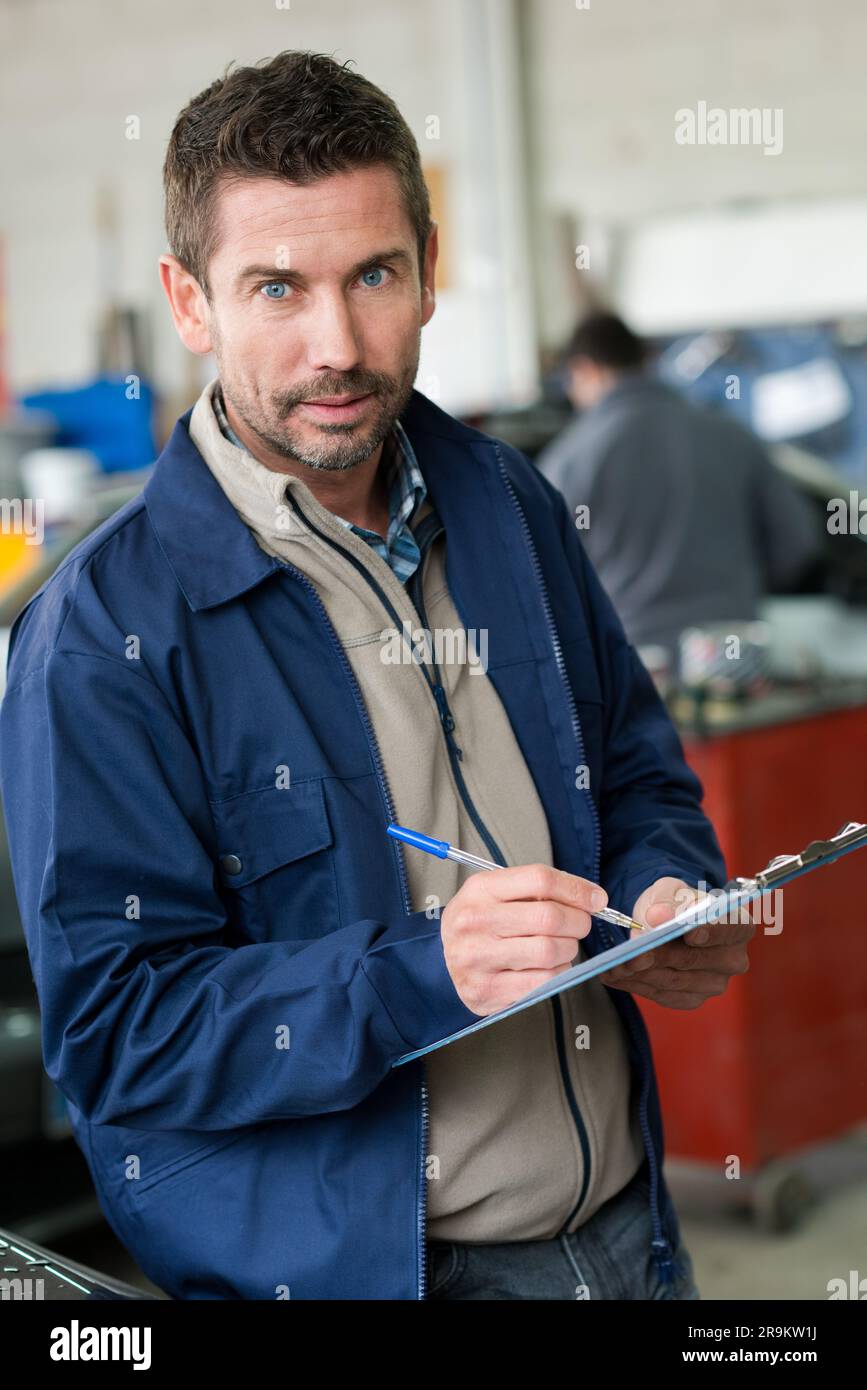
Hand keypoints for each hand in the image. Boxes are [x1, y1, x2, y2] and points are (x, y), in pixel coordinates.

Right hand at [441, 863, 605, 1015]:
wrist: (442, 960)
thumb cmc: (480, 923)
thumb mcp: (497, 893)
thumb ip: (538, 889)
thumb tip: (592, 898)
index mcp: (480, 889)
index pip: (540, 879)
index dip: (577, 889)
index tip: (596, 899)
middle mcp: (475, 922)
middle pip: (549, 917)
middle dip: (578, 922)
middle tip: (580, 925)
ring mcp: (478, 958)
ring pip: (550, 951)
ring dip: (569, 949)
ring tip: (562, 946)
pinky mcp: (487, 990)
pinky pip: (543, 981)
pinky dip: (557, 973)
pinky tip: (550, 966)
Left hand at [596, 876, 753, 1009]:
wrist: (668, 921)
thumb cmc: (676, 903)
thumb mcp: (670, 890)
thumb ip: (667, 900)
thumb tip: (659, 917)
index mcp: (738, 925)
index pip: (730, 930)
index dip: (710, 932)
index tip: (689, 933)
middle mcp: (733, 959)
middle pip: (694, 961)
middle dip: (660, 957)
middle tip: (632, 954)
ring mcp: (714, 983)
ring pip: (674, 982)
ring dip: (641, 974)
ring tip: (615, 964)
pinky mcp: (692, 999)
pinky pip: (662, 995)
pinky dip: (636, 984)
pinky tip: (616, 975)